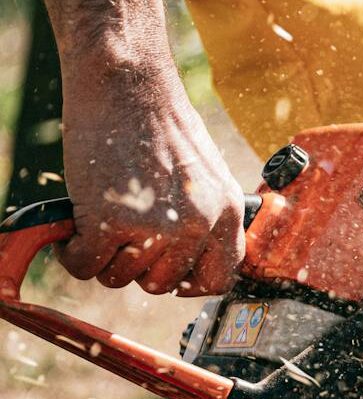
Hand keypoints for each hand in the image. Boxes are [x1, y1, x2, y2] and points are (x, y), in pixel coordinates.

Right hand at [58, 69, 243, 296]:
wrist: (128, 86)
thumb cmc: (162, 124)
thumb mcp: (208, 175)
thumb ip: (207, 217)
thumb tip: (192, 256)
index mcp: (226, 214)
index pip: (217, 280)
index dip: (185, 281)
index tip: (164, 269)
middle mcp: (197, 226)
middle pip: (160, 284)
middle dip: (137, 266)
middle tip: (121, 235)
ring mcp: (155, 226)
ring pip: (121, 278)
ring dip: (104, 258)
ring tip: (99, 223)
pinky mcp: (111, 220)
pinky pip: (86, 267)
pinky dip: (73, 254)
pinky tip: (74, 230)